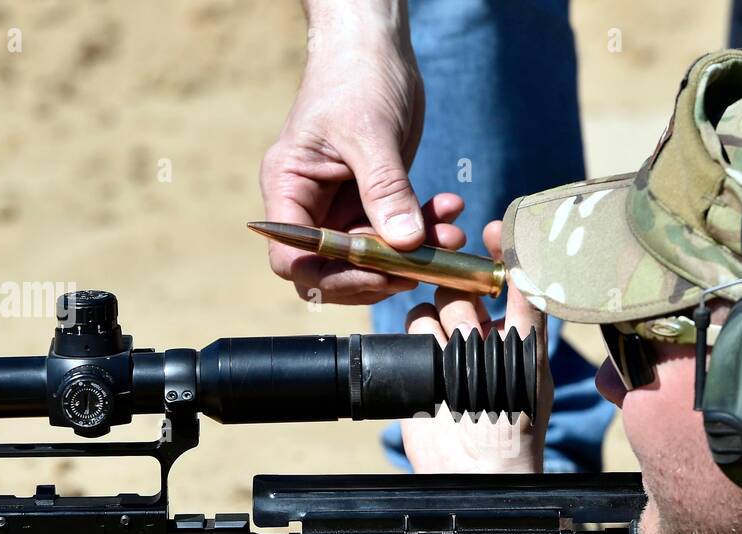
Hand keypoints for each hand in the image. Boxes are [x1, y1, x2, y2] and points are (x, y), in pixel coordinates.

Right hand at [259, 23, 465, 304]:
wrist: (376, 46)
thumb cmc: (356, 76)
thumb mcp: (370, 133)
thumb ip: (385, 190)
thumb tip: (404, 245)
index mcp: (289, 191)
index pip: (293, 261)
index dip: (333, 279)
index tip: (380, 276)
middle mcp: (310, 206)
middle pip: (336, 269)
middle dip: (383, 272)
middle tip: (426, 265)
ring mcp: (342, 206)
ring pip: (375, 256)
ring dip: (415, 253)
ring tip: (452, 235)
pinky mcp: (375, 200)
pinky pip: (399, 232)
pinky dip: (426, 229)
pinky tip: (450, 209)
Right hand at [402, 221, 552, 473]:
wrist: (480, 471)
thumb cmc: (519, 423)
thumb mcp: (532, 362)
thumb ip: (529, 310)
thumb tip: (529, 259)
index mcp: (511, 329)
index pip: (502, 274)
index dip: (498, 249)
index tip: (491, 232)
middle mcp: (478, 333)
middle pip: (458, 286)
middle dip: (463, 300)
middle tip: (475, 333)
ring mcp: (444, 348)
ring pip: (432, 304)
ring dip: (442, 326)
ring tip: (457, 364)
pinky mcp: (415, 364)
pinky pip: (410, 329)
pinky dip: (420, 341)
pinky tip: (434, 369)